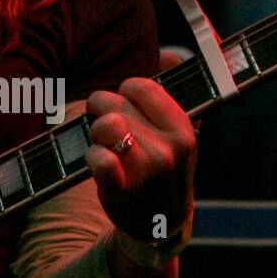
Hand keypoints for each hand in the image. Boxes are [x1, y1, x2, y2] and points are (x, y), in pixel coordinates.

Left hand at [84, 74, 197, 248]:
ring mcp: (145, 172)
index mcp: (183, 130)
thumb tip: (167, 53)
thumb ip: (172, 92)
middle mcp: (168, 150)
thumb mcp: (180, 132)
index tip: (127, 107)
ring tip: (105, 145)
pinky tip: (100, 164)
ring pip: (103, 126)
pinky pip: (97, 158)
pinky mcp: (121, 192)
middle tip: (110, 129)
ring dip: (96, 134)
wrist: (161, 224)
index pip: (140, 86)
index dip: (125, 93)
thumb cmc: (166, 169)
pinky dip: (93, 157)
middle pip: (114, 103)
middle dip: (103, 111)